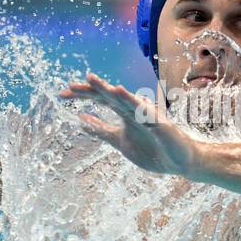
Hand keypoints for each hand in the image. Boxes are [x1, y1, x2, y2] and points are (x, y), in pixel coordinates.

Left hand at [60, 73, 201, 177]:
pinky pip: (142, 110)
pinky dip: (130, 100)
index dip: (81, 96)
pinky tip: (118, 91)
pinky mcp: (157, 121)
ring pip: (122, 98)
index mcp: (123, 113)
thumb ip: (102, 131)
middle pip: (107, 95)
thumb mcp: (119, 141)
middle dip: (88, 90)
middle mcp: (133, 110)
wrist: (179, 161)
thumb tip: (81, 122)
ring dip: (106, 89)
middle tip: (68, 87)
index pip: (99, 99)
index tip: (61, 94)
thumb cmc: (153, 149)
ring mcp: (145, 114)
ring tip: (90, 79)